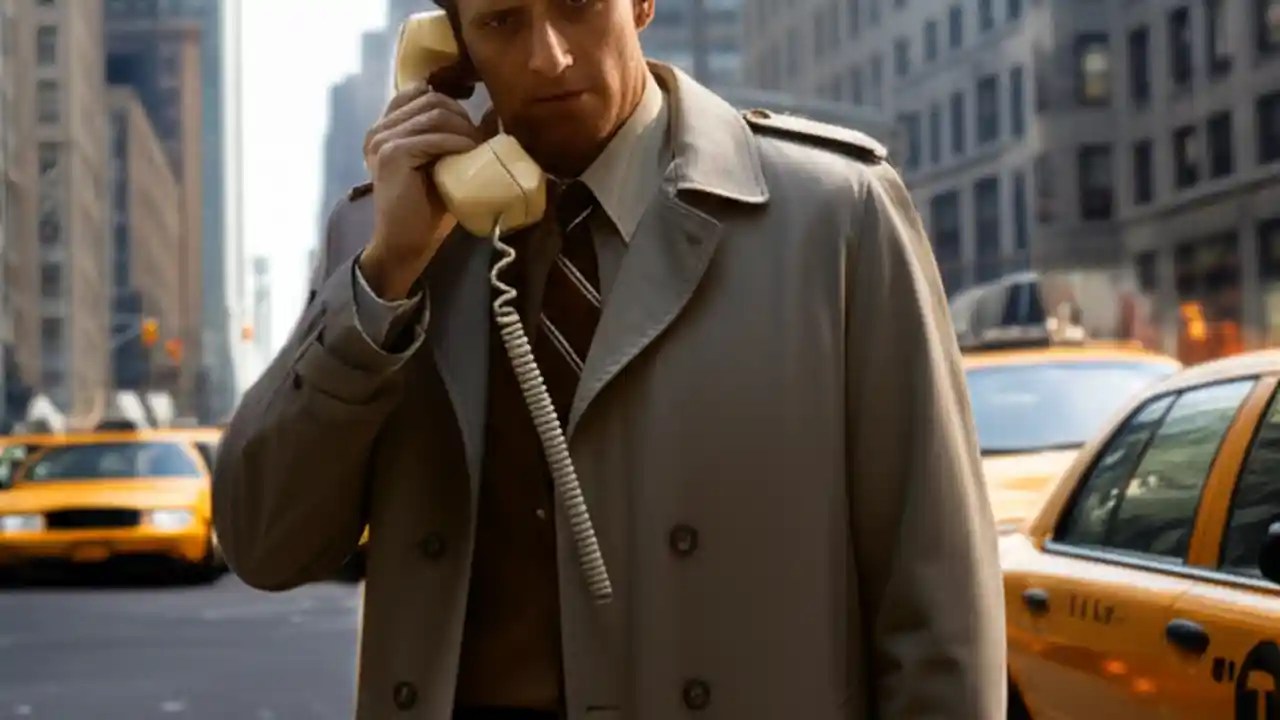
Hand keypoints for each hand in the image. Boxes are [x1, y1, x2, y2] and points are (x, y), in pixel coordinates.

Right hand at [359, 81, 483, 299]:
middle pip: (432, 99)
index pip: (419, 92)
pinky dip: (457, 143)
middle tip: (478, 142)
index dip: (451, 102)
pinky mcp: (392, 154)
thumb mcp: (443, 162)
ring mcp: (382, 140)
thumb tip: (492, 111)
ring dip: (464, 130)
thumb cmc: (428, 206)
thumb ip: (453, 134)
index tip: (470, 124)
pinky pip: (434, 137)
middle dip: (462, 117)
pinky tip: (468, 156)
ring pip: (435, 114)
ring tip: (476, 151)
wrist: (407, 242)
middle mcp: (379, 129)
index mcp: (386, 128)